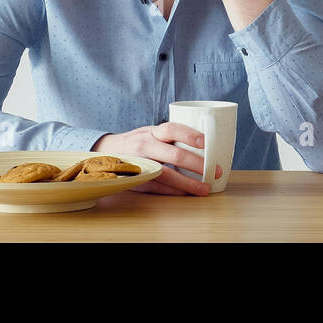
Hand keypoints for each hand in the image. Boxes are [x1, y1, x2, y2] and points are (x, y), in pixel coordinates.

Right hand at [93, 122, 221, 195]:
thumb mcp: (150, 132)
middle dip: (198, 164)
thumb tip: (203, 142)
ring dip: (189, 183)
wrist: (106, 153)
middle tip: (216, 170)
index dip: (189, 134)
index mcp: (151, 132)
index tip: (206, 142)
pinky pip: (159, 187)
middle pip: (175, 155)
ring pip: (167, 175)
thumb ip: (170, 136)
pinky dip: (175, 191)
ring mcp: (141, 164)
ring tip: (205, 188)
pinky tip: (187, 193)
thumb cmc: (136, 141)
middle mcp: (145, 146)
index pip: (172, 129)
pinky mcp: (138, 180)